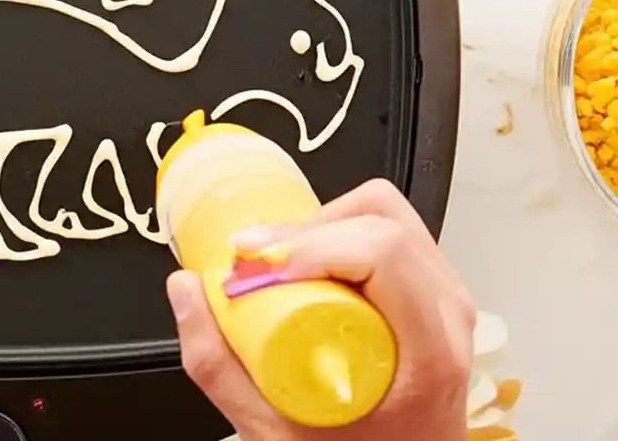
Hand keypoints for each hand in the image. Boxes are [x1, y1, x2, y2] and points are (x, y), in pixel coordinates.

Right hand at [166, 179, 475, 440]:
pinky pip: (391, 233)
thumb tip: (186, 289)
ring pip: (389, 214)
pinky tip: (306, 269)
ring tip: (280, 265)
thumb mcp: (273, 433)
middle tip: (256, 260)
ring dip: (324, 226)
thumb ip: (217, 366)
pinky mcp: (431, 296)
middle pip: (384, 218)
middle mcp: (447, 318)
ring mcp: (444, 303)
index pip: (383, 253)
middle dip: (307, 228)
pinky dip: (340, 234)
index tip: (257, 262)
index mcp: (429, 352)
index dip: (311, 242)